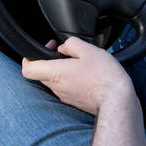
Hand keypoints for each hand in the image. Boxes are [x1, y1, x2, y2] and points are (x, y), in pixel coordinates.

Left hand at [21, 37, 136, 116]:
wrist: (118, 102)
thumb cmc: (104, 77)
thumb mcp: (88, 49)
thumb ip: (71, 44)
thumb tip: (63, 46)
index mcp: (55, 74)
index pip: (28, 69)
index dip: (29, 57)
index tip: (41, 49)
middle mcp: (56, 87)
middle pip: (41, 73)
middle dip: (49, 60)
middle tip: (64, 52)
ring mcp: (65, 96)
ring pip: (54, 80)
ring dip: (62, 70)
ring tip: (79, 63)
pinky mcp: (74, 101)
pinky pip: (66, 88)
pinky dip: (71, 79)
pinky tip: (86, 74)